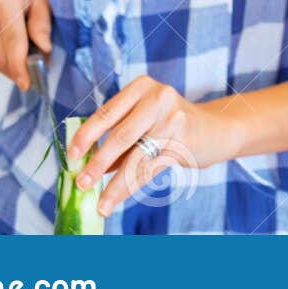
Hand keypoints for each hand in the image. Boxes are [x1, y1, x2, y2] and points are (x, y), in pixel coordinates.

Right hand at [0, 0, 50, 90]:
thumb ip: (42, 20)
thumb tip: (44, 50)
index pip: (13, 40)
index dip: (20, 66)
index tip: (28, 84)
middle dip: (15, 70)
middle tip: (34, 77)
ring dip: (10, 61)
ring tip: (28, 50)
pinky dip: (1, 51)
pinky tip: (11, 40)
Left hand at [66, 74, 236, 216]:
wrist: (215, 129)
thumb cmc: (170, 124)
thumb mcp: (144, 118)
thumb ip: (118, 134)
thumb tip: (84, 165)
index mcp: (142, 86)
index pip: (107, 112)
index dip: (86, 136)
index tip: (71, 156)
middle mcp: (159, 98)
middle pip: (120, 135)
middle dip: (97, 163)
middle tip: (81, 183)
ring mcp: (173, 119)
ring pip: (136, 157)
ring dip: (113, 184)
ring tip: (99, 202)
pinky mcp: (183, 142)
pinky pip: (150, 169)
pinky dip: (129, 188)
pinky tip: (114, 201)